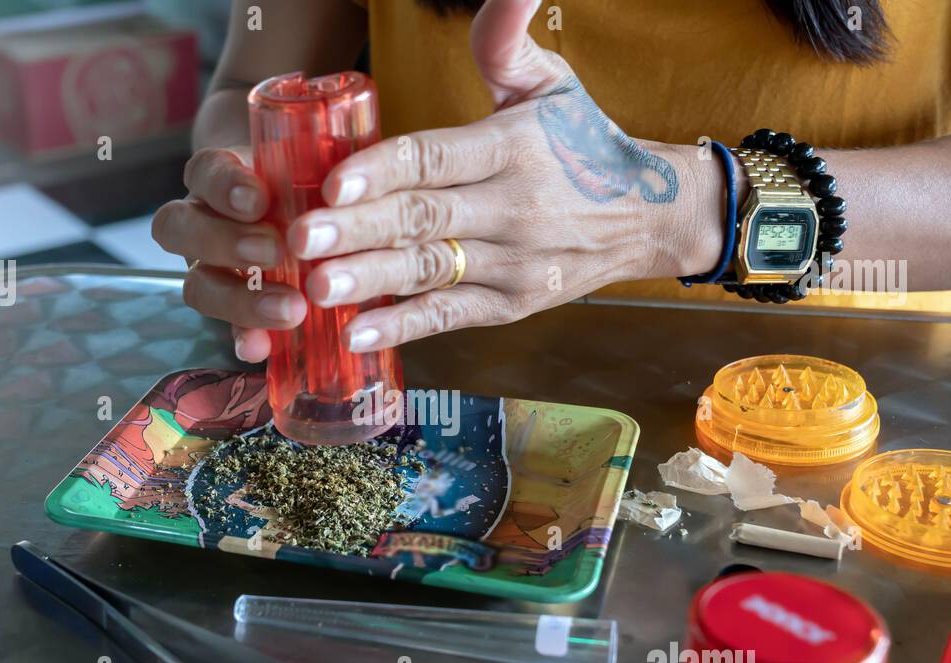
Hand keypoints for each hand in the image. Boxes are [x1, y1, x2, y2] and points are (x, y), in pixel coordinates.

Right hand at [151, 145, 306, 361]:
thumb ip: (317, 177)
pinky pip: (229, 331)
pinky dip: (245, 339)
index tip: (259, 200)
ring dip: (240, 299)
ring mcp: (211, 272)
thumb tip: (343, 176)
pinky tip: (263, 349)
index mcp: (220, 180)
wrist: (321, 228)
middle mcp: (203, 224)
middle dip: (226, 241)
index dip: (225, 185)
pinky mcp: (235, 315)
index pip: (205, 171)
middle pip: (180, 228)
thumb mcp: (314, 175)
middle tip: (276, 251)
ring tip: (291, 308)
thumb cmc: (315, 188)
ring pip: (197, 285)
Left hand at [291, 0, 721, 352]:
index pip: (437, 157)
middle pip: (423, 218)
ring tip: (317, 288)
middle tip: (301, 239)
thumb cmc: (582, 142)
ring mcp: (513, 263)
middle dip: (358, 230)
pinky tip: (356, 333)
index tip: (333, 181)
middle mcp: (514, 208)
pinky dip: (403, 328)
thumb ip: (505, 40)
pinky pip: (450, 315)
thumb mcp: (549, 83)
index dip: (383, 170)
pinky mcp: (511, 305)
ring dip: (371, 281)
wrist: (649, 214)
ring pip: (430, 270)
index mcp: (512, 148)